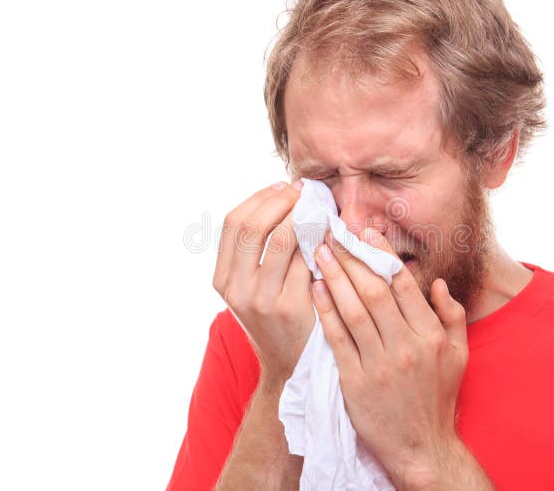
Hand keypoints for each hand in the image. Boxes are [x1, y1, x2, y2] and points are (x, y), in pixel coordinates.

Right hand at [212, 181, 314, 385]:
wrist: (291, 365)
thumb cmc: (278, 316)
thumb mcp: (253, 287)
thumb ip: (258, 251)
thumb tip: (285, 195)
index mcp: (223, 279)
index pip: (233, 223)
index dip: (259, 199)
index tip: (283, 187)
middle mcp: (236, 289)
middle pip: (252, 227)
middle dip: (280, 201)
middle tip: (303, 192)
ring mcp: (262, 301)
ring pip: (281, 240)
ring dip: (303, 216)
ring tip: (319, 207)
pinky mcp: (291, 309)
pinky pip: (307, 261)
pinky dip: (319, 240)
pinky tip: (330, 232)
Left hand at [311, 227, 469, 487]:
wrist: (421, 448)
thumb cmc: (437, 398)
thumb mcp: (458, 356)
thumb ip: (452, 316)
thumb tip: (437, 282)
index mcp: (430, 335)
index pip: (403, 284)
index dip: (382, 253)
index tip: (366, 231)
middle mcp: (406, 346)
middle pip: (374, 290)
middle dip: (353, 257)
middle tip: (335, 233)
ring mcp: (379, 364)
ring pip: (353, 309)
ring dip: (335, 277)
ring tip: (321, 252)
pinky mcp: (354, 382)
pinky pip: (337, 338)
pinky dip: (325, 310)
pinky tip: (315, 288)